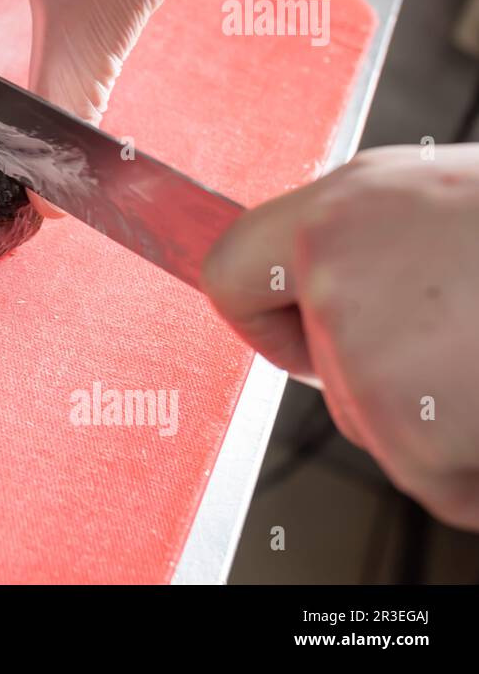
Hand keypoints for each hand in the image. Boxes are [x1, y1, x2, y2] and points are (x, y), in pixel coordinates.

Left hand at [202, 144, 478, 529]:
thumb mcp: (436, 202)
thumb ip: (367, 244)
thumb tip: (320, 288)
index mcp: (337, 213)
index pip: (229, 274)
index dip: (266, 317)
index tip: (303, 333)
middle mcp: (333, 276)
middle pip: (322, 373)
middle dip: (383, 378)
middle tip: (465, 337)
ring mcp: (368, 356)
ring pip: (379, 430)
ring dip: (440, 419)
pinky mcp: (414, 431)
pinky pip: (436, 482)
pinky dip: (478, 470)